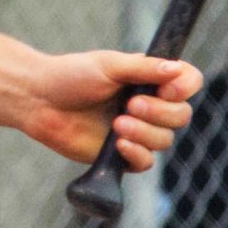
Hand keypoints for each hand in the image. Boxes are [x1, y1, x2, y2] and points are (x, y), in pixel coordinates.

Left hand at [14, 52, 202, 168]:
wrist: (39, 101)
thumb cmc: (71, 76)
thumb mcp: (109, 65)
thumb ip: (144, 68)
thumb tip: (177, 70)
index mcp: (150, 79)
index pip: (188, 82)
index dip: (185, 88)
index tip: (167, 89)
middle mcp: (150, 105)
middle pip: (181, 115)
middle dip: (160, 112)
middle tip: (130, 105)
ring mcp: (138, 130)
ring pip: (164, 140)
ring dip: (144, 133)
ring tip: (117, 123)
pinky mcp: (122, 154)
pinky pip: (145, 162)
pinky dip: (137, 153)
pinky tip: (118, 144)